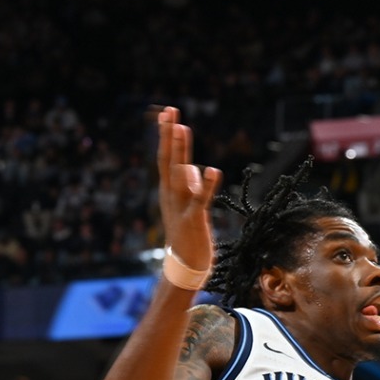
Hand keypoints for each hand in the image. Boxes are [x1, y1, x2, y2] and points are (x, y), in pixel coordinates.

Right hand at [156, 106, 222, 288]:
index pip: (165, 158)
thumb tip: (192, 170)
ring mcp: (181, 207)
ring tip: (183, 127)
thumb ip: (189, 188)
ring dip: (181, 151)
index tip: (167, 114)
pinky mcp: (194, 220)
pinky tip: (214, 170)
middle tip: (170, 110)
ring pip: (179, 174)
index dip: (166, 136)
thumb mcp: (185, 207)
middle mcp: (171, 196)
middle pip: (168, 160)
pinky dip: (206, 185)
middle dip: (169, 135)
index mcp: (168, 192)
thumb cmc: (187, 237)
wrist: (184, 268)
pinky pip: (200, 200)